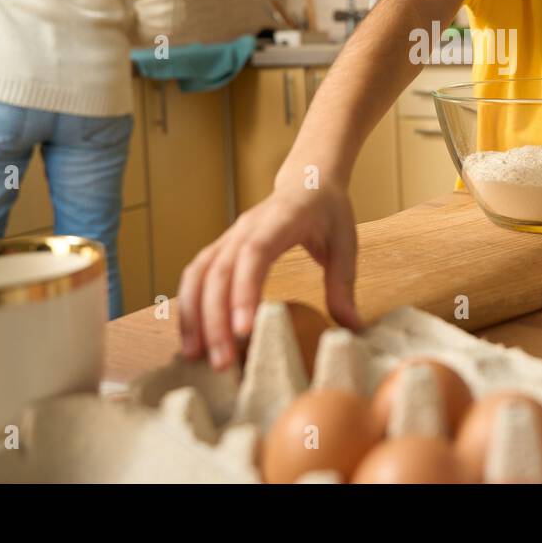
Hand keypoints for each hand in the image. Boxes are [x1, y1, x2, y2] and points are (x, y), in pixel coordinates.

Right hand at [178, 177, 361, 370]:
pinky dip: (189, 305)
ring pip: (199, 274)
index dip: (245, 290)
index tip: (243, 330)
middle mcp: (246, 228)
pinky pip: (195, 276)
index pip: (254, 254)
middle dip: (215, 319)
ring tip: (197, 356)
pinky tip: (192, 338)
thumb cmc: (327, 211)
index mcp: (280, 220)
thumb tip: (351, 328)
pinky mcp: (221, 248)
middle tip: (222, 363)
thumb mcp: (345, 243)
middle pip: (219, 272)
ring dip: (194, 315)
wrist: (307, 179)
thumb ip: (343, 284)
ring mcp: (229, 237)